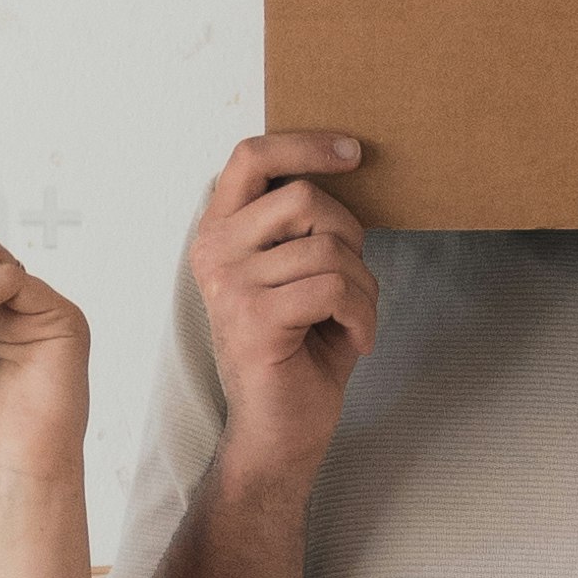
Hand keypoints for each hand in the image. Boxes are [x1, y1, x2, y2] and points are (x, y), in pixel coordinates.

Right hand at [181, 127, 376, 493]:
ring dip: (364, 288)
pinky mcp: (254, 319)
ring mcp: (229, 286)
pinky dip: (363, 317)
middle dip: (351, 239)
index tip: (353, 153)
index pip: (251, 156)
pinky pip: (334, 288)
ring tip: (354, 321)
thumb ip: (303, 225)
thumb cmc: (298, 352)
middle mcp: (213, 252)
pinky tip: (356, 341)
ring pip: (330, 249)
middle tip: (354, 285)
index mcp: (219, 232)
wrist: (279, 433)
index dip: (305, 144)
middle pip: (305, 199)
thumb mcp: (297, 273)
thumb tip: (346, 165)